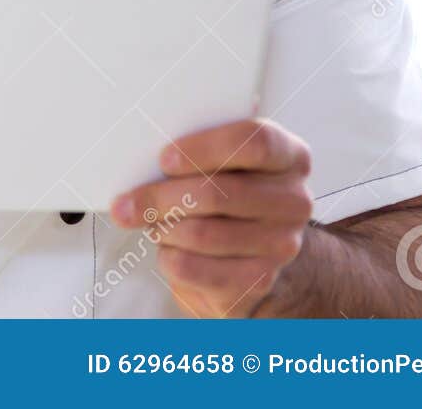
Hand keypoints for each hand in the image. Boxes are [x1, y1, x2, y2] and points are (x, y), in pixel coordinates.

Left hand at [111, 118, 312, 317]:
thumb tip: (136, 160)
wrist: (255, 254)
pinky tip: (168, 248)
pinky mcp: (259, 280)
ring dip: (162, 228)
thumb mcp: (223, 162)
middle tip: (127, 202)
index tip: (163, 159)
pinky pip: (193, 266)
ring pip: (201, 233)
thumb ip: (196, 152)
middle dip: (161, 197)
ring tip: (152, 223)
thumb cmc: (226, 194)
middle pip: (217, 193)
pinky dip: (168, 256)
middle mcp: (294, 200)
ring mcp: (282, 244)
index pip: (255, 142)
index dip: (203, 149)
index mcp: (289, 157)